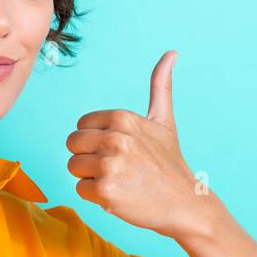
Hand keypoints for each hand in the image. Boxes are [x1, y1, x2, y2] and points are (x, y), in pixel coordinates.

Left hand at [66, 50, 219, 240]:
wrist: (184, 203)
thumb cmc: (169, 163)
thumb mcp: (164, 121)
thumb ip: (160, 86)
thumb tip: (171, 53)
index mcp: (122, 118)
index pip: (81, 126)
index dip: (96, 141)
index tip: (119, 151)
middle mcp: (114, 138)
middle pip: (72, 145)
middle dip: (89, 158)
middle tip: (118, 168)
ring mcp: (109, 164)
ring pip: (74, 167)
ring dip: (92, 177)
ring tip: (120, 180)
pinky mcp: (105, 190)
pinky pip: (80, 189)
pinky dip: (96, 197)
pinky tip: (120, 195)